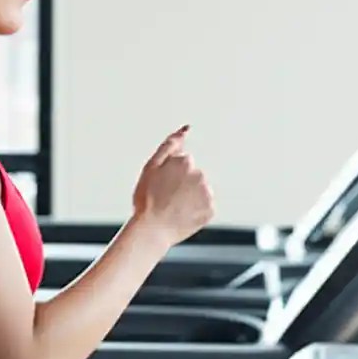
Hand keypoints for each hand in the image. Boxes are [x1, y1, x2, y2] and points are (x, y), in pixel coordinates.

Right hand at [131, 125, 214, 246]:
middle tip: (167, 197)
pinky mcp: (210, 210)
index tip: (162, 185)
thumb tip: (185, 129)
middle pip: (193, 175)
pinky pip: (204, 207)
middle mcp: (201, 175)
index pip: (183, 162)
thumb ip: (170, 145)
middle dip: (183, 183)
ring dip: (190, 197)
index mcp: (186, 161)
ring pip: (199, 191)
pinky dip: (196, 210)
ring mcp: (207, 193)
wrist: (151, 229)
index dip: (170, 174)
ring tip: (174, 207)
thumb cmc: (147, 199)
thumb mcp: (151, 167)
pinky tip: (182, 215)